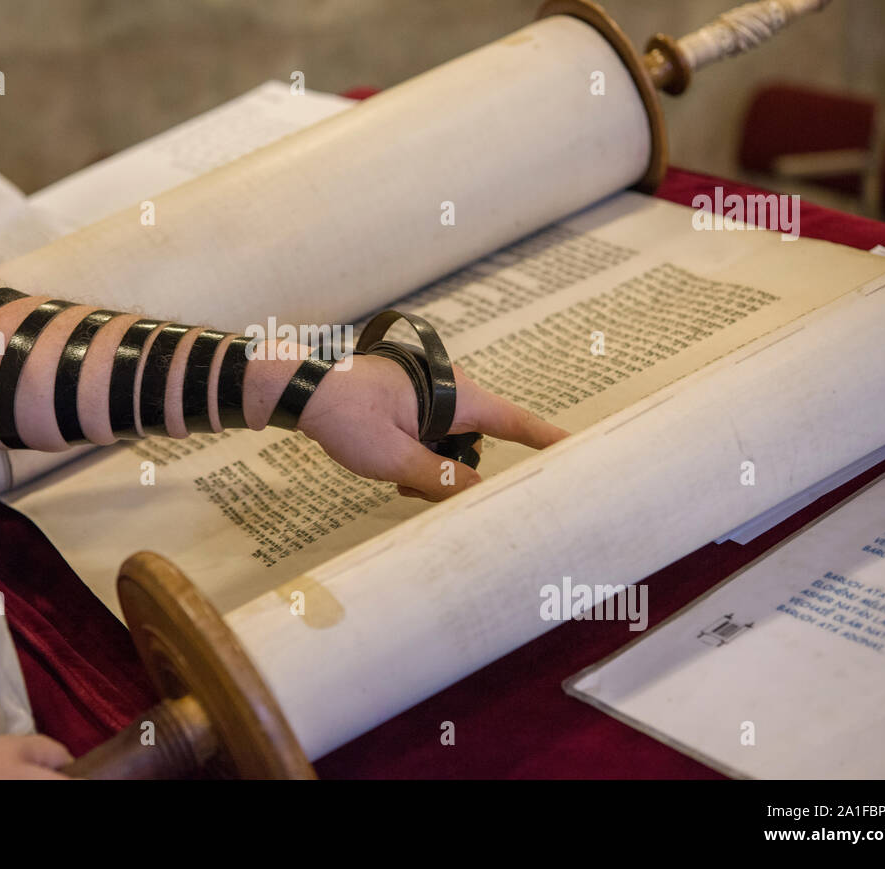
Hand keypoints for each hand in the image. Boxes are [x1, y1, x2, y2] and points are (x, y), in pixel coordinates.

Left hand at [297, 354, 568, 500]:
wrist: (302, 390)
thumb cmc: (344, 415)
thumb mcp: (394, 459)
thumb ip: (442, 481)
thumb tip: (480, 496)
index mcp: (455, 395)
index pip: (515, 422)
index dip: (549, 440)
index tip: (583, 450)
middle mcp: (450, 388)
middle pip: (478, 442)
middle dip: (458, 472)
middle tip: (421, 491)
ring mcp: (430, 393)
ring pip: (452, 443)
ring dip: (434, 468)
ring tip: (399, 484)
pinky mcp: (412, 401)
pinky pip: (433, 435)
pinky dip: (420, 456)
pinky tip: (394, 471)